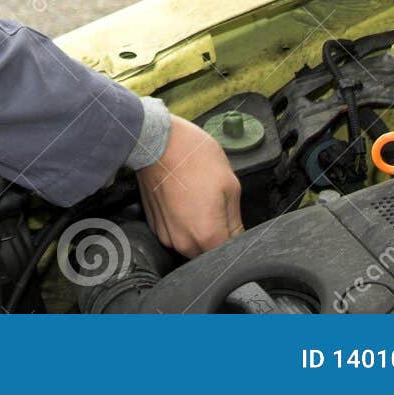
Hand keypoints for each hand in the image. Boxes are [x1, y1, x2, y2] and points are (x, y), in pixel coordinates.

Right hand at [136, 115, 243, 257]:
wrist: (156, 142)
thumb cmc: (192, 156)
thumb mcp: (229, 184)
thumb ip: (235, 220)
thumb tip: (237, 237)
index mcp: (207, 235)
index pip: (230, 252)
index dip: (235, 237)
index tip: (232, 220)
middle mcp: (184, 243)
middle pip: (209, 252)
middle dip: (216, 236)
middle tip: (216, 207)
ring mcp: (167, 235)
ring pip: (191, 245)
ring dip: (198, 230)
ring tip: (197, 201)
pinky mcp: (155, 225)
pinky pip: (176, 234)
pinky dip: (182, 223)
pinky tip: (184, 200)